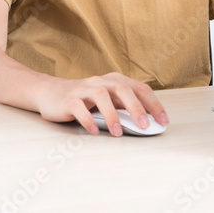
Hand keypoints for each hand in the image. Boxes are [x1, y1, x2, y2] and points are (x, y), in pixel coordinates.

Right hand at [35, 72, 168, 136]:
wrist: (51, 93)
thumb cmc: (86, 99)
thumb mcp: (108, 99)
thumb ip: (124, 107)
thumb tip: (147, 122)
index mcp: (115, 80)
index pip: (140, 88)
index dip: (153, 104)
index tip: (163, 121)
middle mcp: (101, 82)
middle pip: (122, 89)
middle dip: (136, 108)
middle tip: (145, 126)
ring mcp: (84, 89)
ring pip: (101, 96)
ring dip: (112, 115)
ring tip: (118, 133)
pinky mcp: (69, 100)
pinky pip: (79, 108)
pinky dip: (88, 120)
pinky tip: (95, 132)